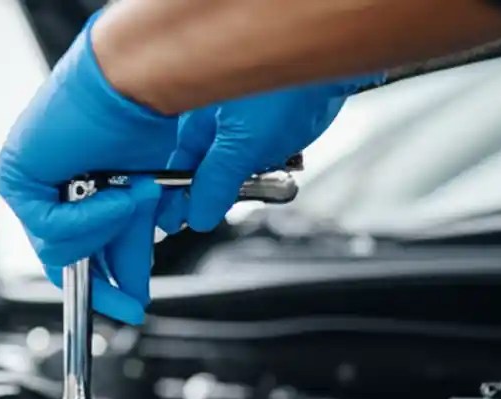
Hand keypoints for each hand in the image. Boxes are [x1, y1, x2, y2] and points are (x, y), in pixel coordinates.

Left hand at [0, 13, 176, 324]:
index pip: (81, 252)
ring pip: (61, 248)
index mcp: (78, 191)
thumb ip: (129, 245)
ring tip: (131, 195)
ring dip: (106, 229)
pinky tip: (111, 194)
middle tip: (130, 299)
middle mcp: (49, 187)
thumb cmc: (142, 124)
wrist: (133, 86)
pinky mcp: (15, 176)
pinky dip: (86, 217)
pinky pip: (49, 227)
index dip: (107, 285)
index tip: (128, 307)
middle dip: (107, 277)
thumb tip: (132, 289)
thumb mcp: (139, 205)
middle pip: (68, 257)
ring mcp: (29, 182)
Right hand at [159, 75, 381, 232]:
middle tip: (224, 205)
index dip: (174, 200)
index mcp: (197, 127)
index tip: (173, 224)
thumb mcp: (239, 145)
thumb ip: (215, 183)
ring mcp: (243, 131)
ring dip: (249, 184)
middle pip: (206, 176)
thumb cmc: (278, 90)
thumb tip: (196, 216)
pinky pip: (262, 163)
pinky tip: (282, 166)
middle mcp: (216, 129)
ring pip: (236, 173)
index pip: (176, 173)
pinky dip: (271, 170)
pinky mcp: (269, 133)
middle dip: (216, 194)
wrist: (327, 70)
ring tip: (266, 176)